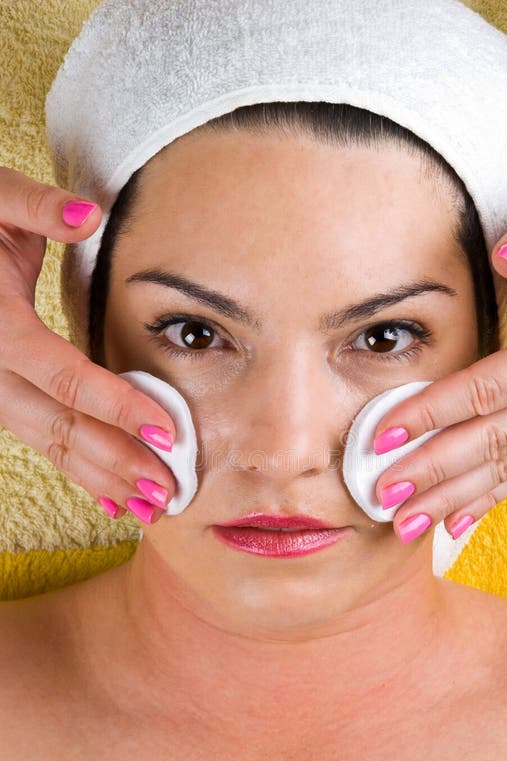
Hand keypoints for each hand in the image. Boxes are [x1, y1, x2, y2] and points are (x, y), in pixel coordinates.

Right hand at [0, 166, 177, 526]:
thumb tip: (88, 214)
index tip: (167, 430)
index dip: (118, 406)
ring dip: (103, 478)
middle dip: (120, 462)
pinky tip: (111, 496)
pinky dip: (79, 470)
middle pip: (63, 427)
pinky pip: (40, 440)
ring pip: (51, 444)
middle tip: (171, 491)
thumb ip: (36, 208)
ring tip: (152, 506)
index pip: (66, 376)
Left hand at [372, 185, 506, 543]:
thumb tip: (505, 257)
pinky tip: (456, 525)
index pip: (485, 390)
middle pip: (491, 441)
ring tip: (406, 523)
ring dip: (453, 499)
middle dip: (432, 472)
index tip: (383, 435)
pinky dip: (489, 499)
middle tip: (383, 494)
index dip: (431, 413)